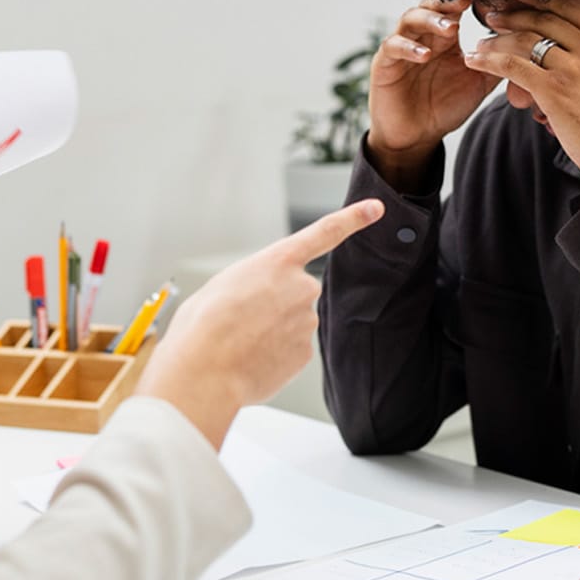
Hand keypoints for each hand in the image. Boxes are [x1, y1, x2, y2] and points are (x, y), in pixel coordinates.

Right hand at [136, 200, 383, 447]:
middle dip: (274, 304)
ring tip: (239, 341)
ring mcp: (306, 321)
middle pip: (295, 291)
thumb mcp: (221, 285)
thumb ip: (251, 284)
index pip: (325, 232)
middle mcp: (300, 287)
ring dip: (270, 331)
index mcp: (277, 262)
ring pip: (292, 323)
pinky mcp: (305, 353)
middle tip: (241, 320)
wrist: (204, 371)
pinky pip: (290, 349)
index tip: (376, 208)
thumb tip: (258, 303)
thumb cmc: (202, 327)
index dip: (354, 219)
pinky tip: (249, 359)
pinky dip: (272, 355)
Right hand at [366, 0, 496, 187]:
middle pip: (432, 5)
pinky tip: (424, 55)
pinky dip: (408, 48)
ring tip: (451, 29)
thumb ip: (498, 65)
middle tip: (467, 1)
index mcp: (445, 37)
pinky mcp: (384, 64)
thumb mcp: (478, 84)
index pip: (454, 7)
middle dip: (449, 1)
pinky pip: (393, 47)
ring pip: (411, 19)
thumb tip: (528, 48)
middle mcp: (422, 36)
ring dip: (431, 21)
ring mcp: (402, 47)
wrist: (416, 137)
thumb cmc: (444, 107)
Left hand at [470, 0, 579, 182]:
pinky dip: (489, 61)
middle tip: (494, 17)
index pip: (569, 10)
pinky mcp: (554, 90)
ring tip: (480, 44)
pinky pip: (513, 66)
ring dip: (496, 41)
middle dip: (513, 16)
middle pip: (544, 20)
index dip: (540, 1)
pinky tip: (475, 61)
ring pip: (524, 41)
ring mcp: (573, 67)